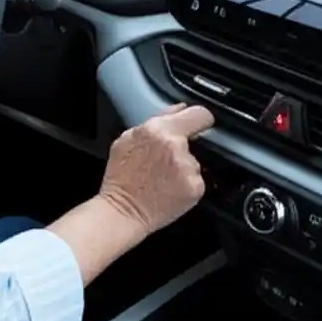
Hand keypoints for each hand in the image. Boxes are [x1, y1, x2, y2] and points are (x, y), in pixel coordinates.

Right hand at [97, 104, 214, 236]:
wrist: (123, 211)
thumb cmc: (122, 177)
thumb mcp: (128, 139)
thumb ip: (157, 119)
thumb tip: (180, 108)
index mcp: (158, 130)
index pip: (199, 114)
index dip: (199, 119)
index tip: (198, 125)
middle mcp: (176, 146)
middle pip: (195, 140)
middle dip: (183, 147)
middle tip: (165, 161)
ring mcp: (188, 168)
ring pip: (194, 161)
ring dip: (183, 167)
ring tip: (163, 178)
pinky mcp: (195, 187)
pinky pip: (196, 179)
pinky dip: (186, 184)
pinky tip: (169, 188)